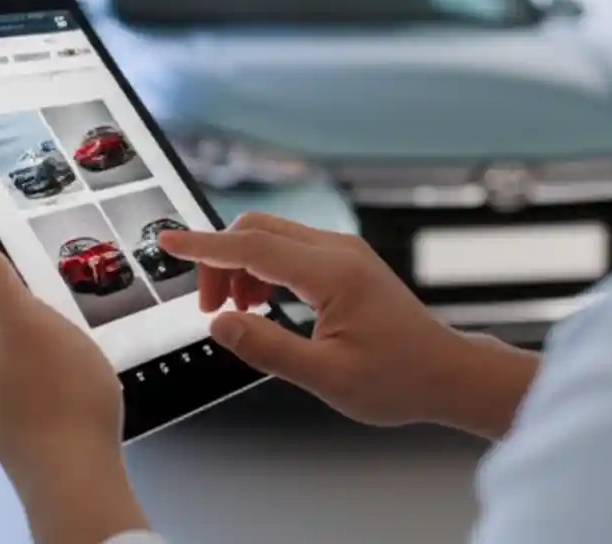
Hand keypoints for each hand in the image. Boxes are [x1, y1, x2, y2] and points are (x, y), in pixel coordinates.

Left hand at [0, 232, 147, 543]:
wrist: (74, 478)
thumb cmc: (58, 396)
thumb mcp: (28, 322)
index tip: (29, 238)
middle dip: (11, 285)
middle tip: (54, 269)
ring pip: (2, 338)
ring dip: (28, 320)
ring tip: (67, 310)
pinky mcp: (12, 416)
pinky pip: (20, 367)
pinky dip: (39, 353)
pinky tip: (66, 358)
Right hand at [160, 213, 538, 438]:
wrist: (446, 373)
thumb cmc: (397, 380)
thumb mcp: (325, 377)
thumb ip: (267, 348)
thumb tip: (220, 324)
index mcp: (332, 274)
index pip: (252, 246)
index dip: (204, 246)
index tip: (166, 241)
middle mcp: (338, 251)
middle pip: (257, 231)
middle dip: (221, 263)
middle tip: (211, 313)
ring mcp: (344, 252)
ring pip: (271, 237)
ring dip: (242, 267)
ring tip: (240, 315)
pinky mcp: (345, 262)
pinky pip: (290, 249)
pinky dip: (264, 269)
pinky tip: (264, 306)